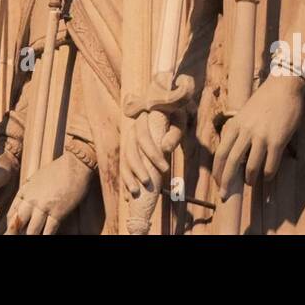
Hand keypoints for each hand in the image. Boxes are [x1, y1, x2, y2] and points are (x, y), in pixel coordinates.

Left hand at [5, 153, 92, 234]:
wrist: (75, 164)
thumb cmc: (58, 170)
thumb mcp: (36, 178)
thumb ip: (28, 190)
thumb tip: (24, 202)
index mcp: (25, 191)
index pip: (12, 213)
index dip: (11, 225)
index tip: (13, 231)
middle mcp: (32, 200)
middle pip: (18, 223)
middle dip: (18, 233)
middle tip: (21, 236)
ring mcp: (44, 206)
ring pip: (32, 230)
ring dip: (32, 236)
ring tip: (33, 237)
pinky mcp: (58, 212)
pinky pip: (49, 230)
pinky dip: (46, 236)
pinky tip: (45, 237)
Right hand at [120, 72, 194, 197]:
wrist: (166, 108)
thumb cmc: (175, 114)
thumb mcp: (179, 119)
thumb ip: (174, 133)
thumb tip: (165, 148)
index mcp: (142, 117)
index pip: (143, 136)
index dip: (152, 153)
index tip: (165, 169)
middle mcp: (132, 129)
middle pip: (130, 150)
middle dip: (137, 168)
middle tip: (147, 184)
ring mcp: (128, 140)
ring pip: (124, 159)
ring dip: (127, 177)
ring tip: (134, 194)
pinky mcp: (129, 151)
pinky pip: (124, 166)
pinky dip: (125, 181)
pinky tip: (127, 196)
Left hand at [211, 73, 304, 190]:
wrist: (283, 86)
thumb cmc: (265, 100)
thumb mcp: (245, 114)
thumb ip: (240, 131)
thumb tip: (237, 152)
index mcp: (235, 125)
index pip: (221, 153)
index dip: (218, 170)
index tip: (217, 182)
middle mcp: (245, 132)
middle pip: (231, 162)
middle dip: (226, 182)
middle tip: (225, 196)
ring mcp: (261, 137)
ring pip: (250, 166)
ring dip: (249, 179)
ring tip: (250, 183)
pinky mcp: (277, 140)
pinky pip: (270, 164)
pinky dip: (268, 175)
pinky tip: (267, 177)